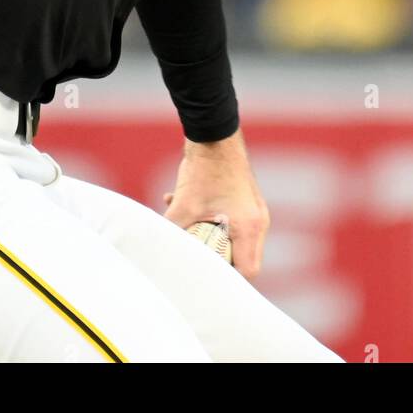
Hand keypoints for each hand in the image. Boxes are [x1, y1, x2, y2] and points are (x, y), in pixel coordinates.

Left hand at [161, 129, 269, 280]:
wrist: (213, 132)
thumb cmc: (205, 169)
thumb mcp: (183, 207)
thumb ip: (171, 232)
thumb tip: (155, 252)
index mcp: (251, 227)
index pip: (248, 270)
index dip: (226, 280)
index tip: (204, 279)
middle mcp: (257, 220)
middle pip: (241, 256)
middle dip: (214, 258)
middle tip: (191, 256)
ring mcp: (252, 208)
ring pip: (231, 236)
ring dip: (206, 235)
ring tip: (181, 224)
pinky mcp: (243, 197)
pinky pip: (228, 218)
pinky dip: (206, 216)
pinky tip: (177, 201)